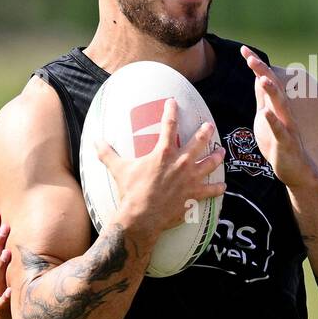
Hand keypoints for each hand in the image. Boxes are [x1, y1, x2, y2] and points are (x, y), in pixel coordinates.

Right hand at [94, 98, 225, 238]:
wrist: (142, 217)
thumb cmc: (131, 191)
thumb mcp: (118, 169)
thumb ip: (107, 154)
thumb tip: (95, 141)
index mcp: (163, 153)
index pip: (168, 125)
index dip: (171, 110)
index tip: (173, 101)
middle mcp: (181, 163)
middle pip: (198, 142)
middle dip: (205, 132)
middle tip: (210, 126)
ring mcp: (190, 180)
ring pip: (209, 164)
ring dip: (216, 157)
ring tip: (221, 152)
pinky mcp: (194, 196)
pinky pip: (210, 191)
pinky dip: (217, 189)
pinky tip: (222, 186)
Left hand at [241, 46, 317, 188]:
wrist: (297, 171)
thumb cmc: (280, 145)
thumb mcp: (266, 119)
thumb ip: (264, 99)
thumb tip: (259, 79)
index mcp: (276, 106)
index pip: (266, 81)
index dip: (256, 66)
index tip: (243, 49)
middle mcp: (284, 113)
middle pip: (273, 87)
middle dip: (262, 71)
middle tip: (250, 56)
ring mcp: (286, 127)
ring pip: (280, 106)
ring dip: (271, 91)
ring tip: (261, 77)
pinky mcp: (286, 143)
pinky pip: (280, 131)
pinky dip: (273, 121)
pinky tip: (266, 112)